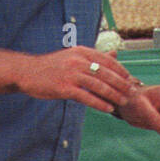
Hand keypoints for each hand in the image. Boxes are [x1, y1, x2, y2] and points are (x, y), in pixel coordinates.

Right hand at [12, 48, 134, 113]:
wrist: (28, 72)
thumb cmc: (52, 66)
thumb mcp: (73, 56)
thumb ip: (94, 57)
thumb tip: (114, 55)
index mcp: (81, 51)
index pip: (106, 59)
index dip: (120, 69)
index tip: (130, 78)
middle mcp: (77, 60)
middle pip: (105, 72)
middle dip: (120, 83)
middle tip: (131, 91)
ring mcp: (71, 74)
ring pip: (98, 85)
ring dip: (113, 94)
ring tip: (123, 101)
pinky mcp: (64, 88)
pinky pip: (86, 97)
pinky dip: (99, 103)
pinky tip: (108, 109)